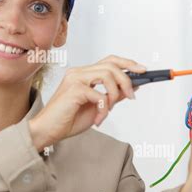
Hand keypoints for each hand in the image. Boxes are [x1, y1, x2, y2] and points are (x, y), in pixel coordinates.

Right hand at [28, 55, 145, 151]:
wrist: (47, 130)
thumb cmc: (68, 120)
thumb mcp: (97, 107)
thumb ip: (112, 96)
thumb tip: (131, 87)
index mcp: (83, 74)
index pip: (109, 61)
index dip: (128, 63)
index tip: (143, 70)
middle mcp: (79, 72)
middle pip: (111, 65)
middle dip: (127, 80)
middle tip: (132, 96)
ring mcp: (75, 79)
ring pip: (107, 75)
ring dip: (115, 94)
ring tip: (110, 110)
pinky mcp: (74, 90)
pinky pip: (100, 95)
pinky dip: (104, 109)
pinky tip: (99, 120)